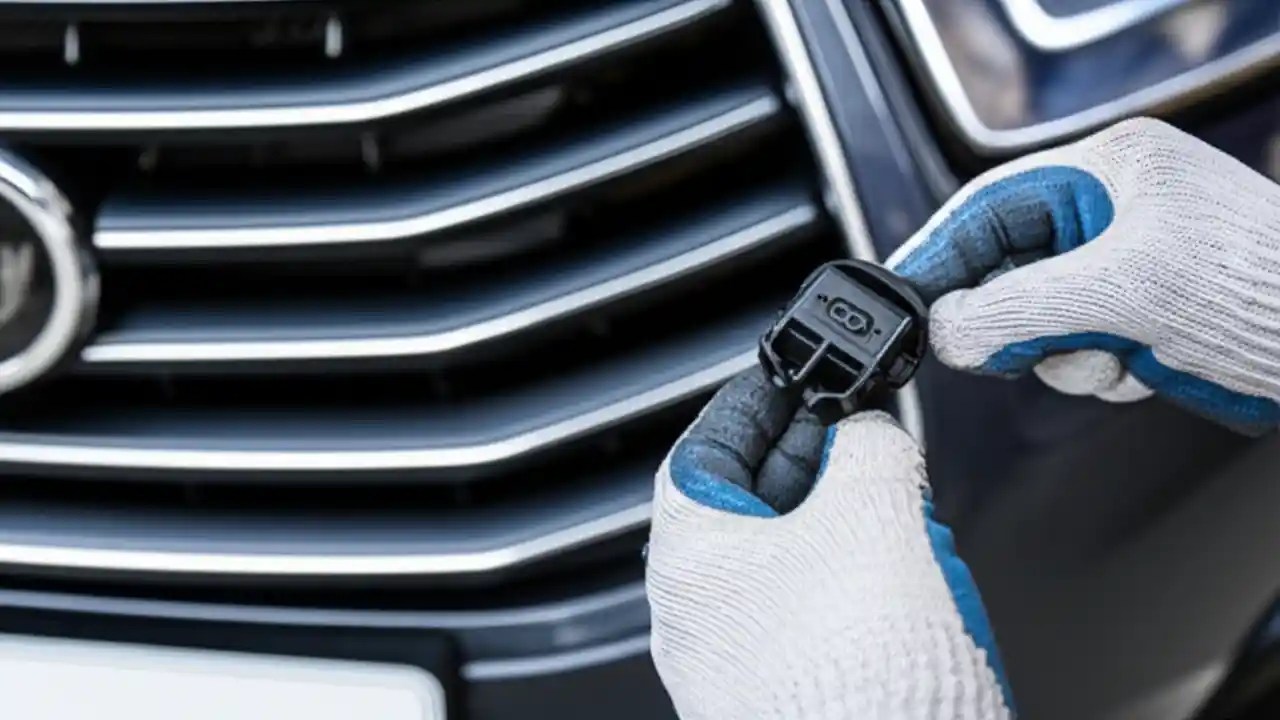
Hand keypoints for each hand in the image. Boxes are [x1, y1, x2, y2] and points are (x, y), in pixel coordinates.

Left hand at [646, 369, 1012, 718]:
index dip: (758, 399)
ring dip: (845, 520)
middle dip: (813, 458)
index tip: (797, 374)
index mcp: (688, 554)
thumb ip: (868, 447)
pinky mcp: (789, 695)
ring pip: (788, 559)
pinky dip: (857, 579)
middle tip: (864, 429)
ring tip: (899, 500)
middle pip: (750, 501)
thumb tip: (869, 430)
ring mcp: (741, 660)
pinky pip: (815, 614)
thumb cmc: (855, 678)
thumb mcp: (872, 514)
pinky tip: (905, 575)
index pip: (706, 443)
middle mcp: (699, 611)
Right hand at [887, 117, 1279, 434]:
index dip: (937, 253)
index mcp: (1108, 173)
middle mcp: (1113, 215)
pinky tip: (1139, 367)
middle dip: (1012, 319)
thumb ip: (1015, 307)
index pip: (989, 207)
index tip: (899, 295)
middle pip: (1007, 269)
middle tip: (1003, 349)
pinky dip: (1096, 369)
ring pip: (1037, 319)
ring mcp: (1127, 267)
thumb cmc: (1263, 290)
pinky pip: (1076, 348)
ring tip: (1113, 356)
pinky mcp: (1142, 317)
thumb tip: (946, 329)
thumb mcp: (1119, 292)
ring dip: (1061, 353)